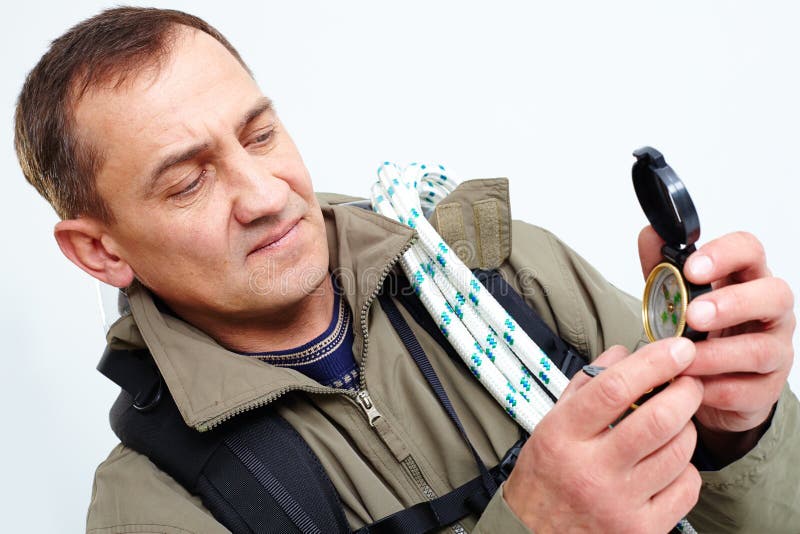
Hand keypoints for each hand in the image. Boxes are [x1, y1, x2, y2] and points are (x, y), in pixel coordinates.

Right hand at [505, 339, 703, 532]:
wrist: (534, 533)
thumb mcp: (552, 422)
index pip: (614, 389)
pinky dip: (686, 468)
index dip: (653, 363)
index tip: (677, 349)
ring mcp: (619, 503)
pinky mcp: (641, 530)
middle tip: (689, 382)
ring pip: (679, 452)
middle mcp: (591, 470)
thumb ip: (588, 385)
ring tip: (675, 423)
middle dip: (686, 392)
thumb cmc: (546, 473)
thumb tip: (626, 354)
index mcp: (563, 436)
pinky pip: (687, 488)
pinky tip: (669, 462)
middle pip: (658, 420)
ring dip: (687, 428)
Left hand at [638, 228, 794, 460]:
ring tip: (683, 358)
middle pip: (774, 295)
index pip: (749, 251)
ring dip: (717, 354)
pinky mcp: (766, 388)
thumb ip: (663, 266)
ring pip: (761, 348)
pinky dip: (715, 388)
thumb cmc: (698, 330)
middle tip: (694, 315)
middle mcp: (769, 311)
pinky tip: (691, 385)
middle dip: (732, 304)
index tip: (691, 269)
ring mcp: (775, 349)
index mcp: (746, 278)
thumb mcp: (676, 294)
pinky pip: (748, 389)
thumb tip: (651, 234)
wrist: (710, 381)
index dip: (724, 254)